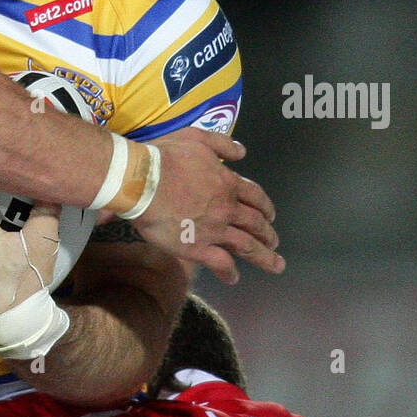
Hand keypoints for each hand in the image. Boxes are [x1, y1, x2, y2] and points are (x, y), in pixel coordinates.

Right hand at [136, 129, 282, 283]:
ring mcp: (214, 230)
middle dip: (268, 234)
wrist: (142, 181)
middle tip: (274, 242)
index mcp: (228, 183)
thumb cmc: (165, 157)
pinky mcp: (197, 247)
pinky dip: (229, 272)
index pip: (255, 196)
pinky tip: (233, 278)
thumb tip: (243, 152)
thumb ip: (223, 144)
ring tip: (274, 264)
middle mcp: (227, 208)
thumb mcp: (198, 138)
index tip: (270, 216)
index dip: (265, 206)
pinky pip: (220, 262)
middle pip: (256, 223)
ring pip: (247, 246)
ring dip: (263, 256)